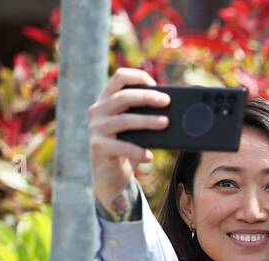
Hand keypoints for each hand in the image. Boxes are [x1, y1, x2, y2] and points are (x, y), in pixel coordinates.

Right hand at [87, 68, 168, 211]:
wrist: (110, 175)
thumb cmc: (126, 148)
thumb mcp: (134, 129)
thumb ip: (144, 116)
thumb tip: (172, 111)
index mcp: (106, 100)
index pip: (119, 78)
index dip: (137, 77)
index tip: (156, 84)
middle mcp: (97, 111)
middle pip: (122, 97)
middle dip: (146, 97)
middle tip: (167, 102)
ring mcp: (96, 128)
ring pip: (124, 120)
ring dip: (147, 121)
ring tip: (165, 123)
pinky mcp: (98, 146)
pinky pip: (121, 147)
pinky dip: (137, 151)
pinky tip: (149, 156)